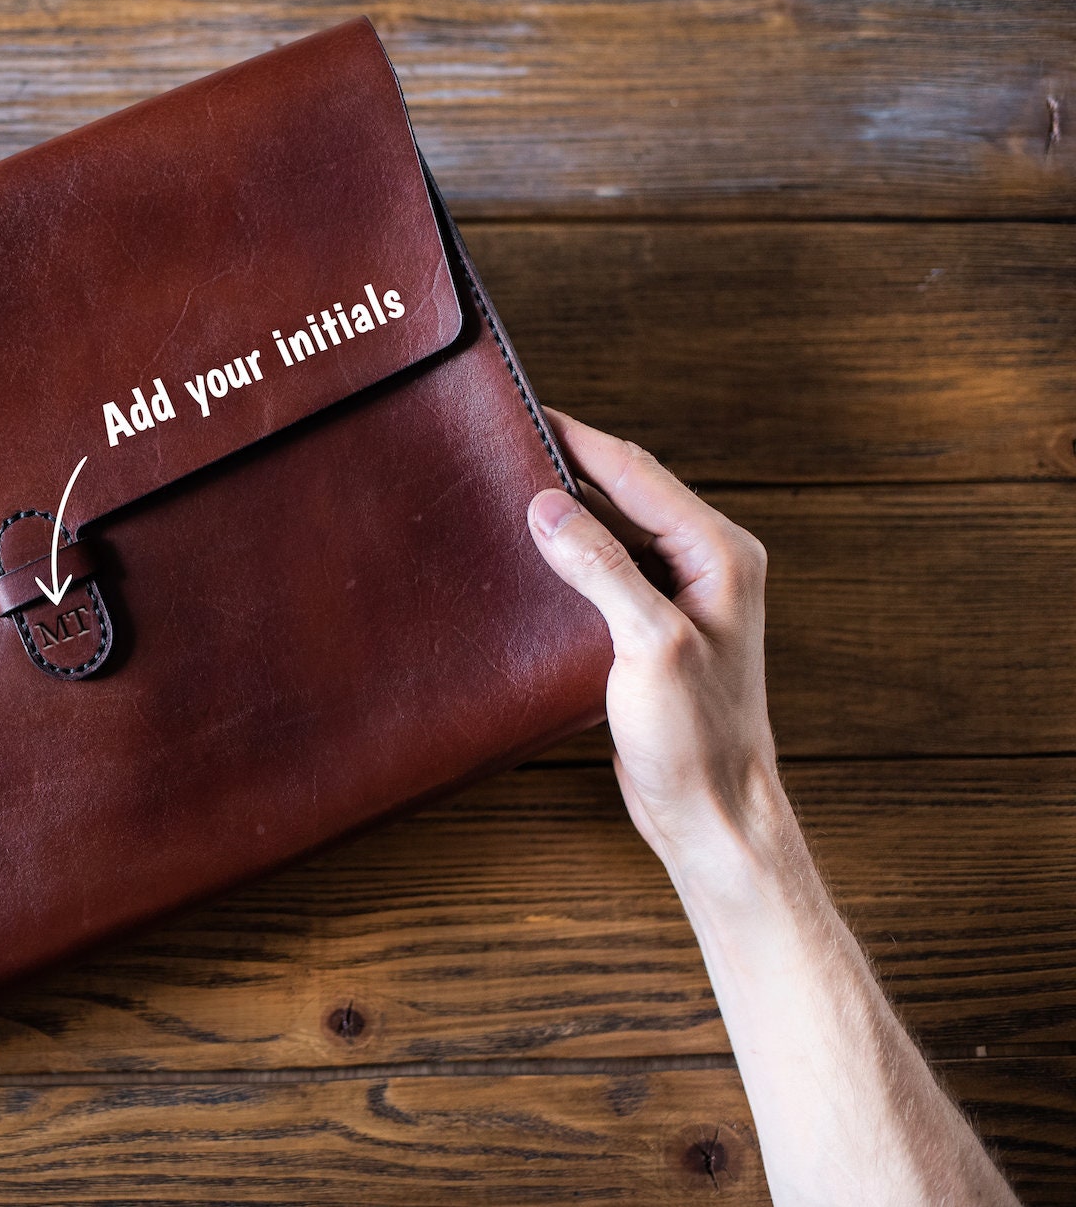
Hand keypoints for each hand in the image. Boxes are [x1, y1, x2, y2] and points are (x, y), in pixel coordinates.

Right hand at [525, 409, 786, 886]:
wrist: (712, 812)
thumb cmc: (697, 738)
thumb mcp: (648, 645)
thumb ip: (601, 568)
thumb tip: (546, 506)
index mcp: (719, 553)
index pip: (636, 470)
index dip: (577, 438)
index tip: (524, 412)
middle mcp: (706, 564)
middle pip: (626, 491)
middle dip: (567, 465)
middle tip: (504, 446)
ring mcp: (682, 596)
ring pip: (614, 529)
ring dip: (566, 511)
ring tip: (506, 493)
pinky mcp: (654, 628)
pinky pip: (607, 569)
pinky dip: (569, 555)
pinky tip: (530, 560)